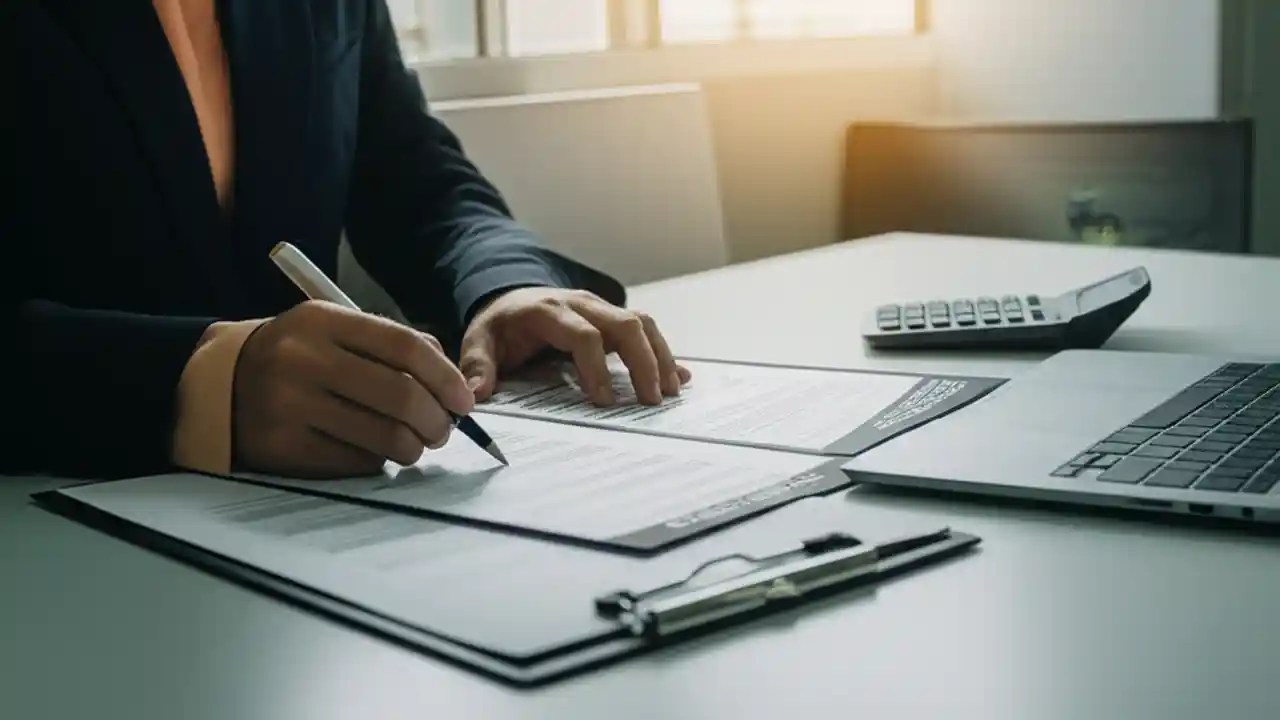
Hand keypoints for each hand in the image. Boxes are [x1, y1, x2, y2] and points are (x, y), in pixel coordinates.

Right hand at [233, 300, 473, 476]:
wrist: (217, 385)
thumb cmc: (296, 358)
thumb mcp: (333, 332)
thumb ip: (391, 346)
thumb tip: (454, 383)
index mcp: (322, 321)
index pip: (405, 346)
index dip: (445, 376)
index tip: (464, 400)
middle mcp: (303, 360)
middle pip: (401, 396)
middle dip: (436, 419)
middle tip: (442, 429)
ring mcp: (289, 406)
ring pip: (385, 437)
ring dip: (413, 446)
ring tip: (414, 443)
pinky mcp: (282, 448)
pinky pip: (356, 463)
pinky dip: (377, 461)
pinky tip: (373, 452)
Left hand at [459, 287, 691, 405]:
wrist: (511, 297)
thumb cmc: (500, 326)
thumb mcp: (479, 340)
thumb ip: (479, 365)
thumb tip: (477, 393)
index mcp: (550, 310)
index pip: (583, 335)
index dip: (596, 367)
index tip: (604, 401)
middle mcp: (582, 304)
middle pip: (625, 325)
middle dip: (643, 362)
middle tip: (652, 400)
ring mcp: (602, 309)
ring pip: (642, 324)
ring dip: (660, 357)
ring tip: (669, 393)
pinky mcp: (613, 318)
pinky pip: (646, 329)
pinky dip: (664, 352)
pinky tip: (680, 377)